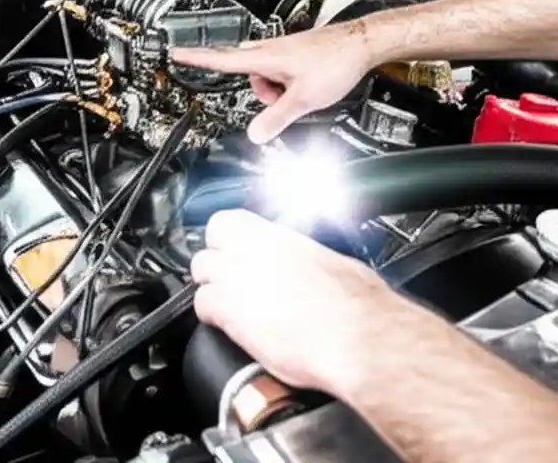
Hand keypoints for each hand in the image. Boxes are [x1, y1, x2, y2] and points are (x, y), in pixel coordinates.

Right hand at [170, 20, 376, 143]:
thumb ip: (277, 118)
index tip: (176, 53)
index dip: (196, 58)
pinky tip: (306, 86)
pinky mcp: (294, 53)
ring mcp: (283, 50)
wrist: (361, 44)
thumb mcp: (304, 99)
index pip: (222, 59)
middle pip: (246, 74)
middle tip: (276, 103)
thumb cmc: (336, 62)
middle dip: (257, 91)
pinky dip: (286, 83)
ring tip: (299, 93)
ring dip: (274, 89)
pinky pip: (278, 71)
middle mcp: (271, 50)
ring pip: (263, 74)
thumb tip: (256, 134)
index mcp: (266, 58)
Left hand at [190, 209, 433, 398]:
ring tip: (227, 304)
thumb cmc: (357, 305)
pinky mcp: (228, 309)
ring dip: (211, 285)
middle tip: (229, 279)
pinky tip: (226, 326)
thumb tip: (311, 266)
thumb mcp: (337, 265)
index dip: (228, 238)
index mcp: (280, 237)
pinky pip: (201, 306)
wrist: (356, 336)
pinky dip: (210, 316)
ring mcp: (236, 277)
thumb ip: (309, 260)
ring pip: (199, 270)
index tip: (235, 250)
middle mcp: (253, 250)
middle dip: (216, 260)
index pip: (230, 220)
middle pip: (209, 242)